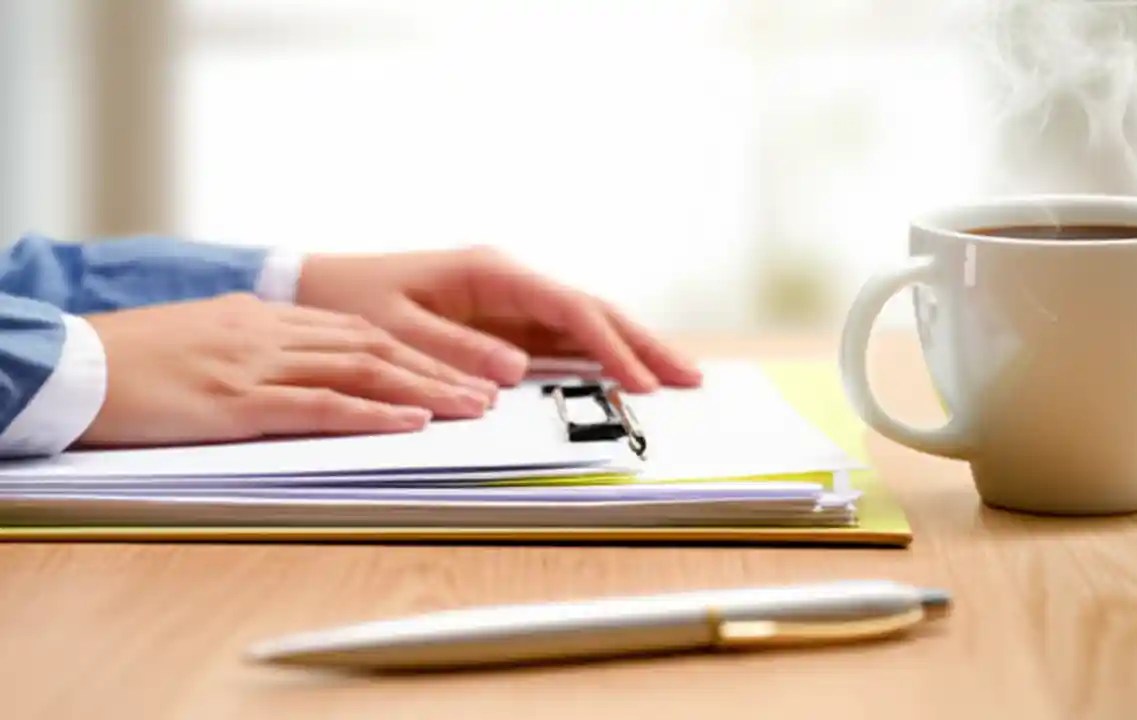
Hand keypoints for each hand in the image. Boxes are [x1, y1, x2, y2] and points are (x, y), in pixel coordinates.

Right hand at [78, 294, 497, 446]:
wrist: (70, 361)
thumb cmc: (132, 357)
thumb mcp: (206, 339)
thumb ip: (257, 347)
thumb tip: (301, 366)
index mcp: (265, 318)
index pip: (359, 332)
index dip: (416, 352)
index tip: (457, 370)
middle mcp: (270, 334)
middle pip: (375, 347)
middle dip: (438, 369)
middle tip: (487, 390)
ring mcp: (255, 366)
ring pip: (360, 372)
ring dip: (422, 391)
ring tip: (469, 408)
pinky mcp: (236, 402)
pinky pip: (317, 405)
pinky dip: (370, 413)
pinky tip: (408, 422)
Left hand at [295, 247, 702, 391]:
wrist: (313, 288)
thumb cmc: (348, 301)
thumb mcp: (392, 328)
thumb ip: (453, 351)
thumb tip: (514, 374)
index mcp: (490, 273)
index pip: (569, 309)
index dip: (610, 345)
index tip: (642, 380)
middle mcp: (509, 282)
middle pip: (593, 311)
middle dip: (643, 344)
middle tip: (692, 378)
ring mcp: (509, 302)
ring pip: (585, 324)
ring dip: (631, 350)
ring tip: (677, 379)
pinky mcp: (502, 323)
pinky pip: (560, 339)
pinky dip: (598, 357)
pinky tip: (627, 375)